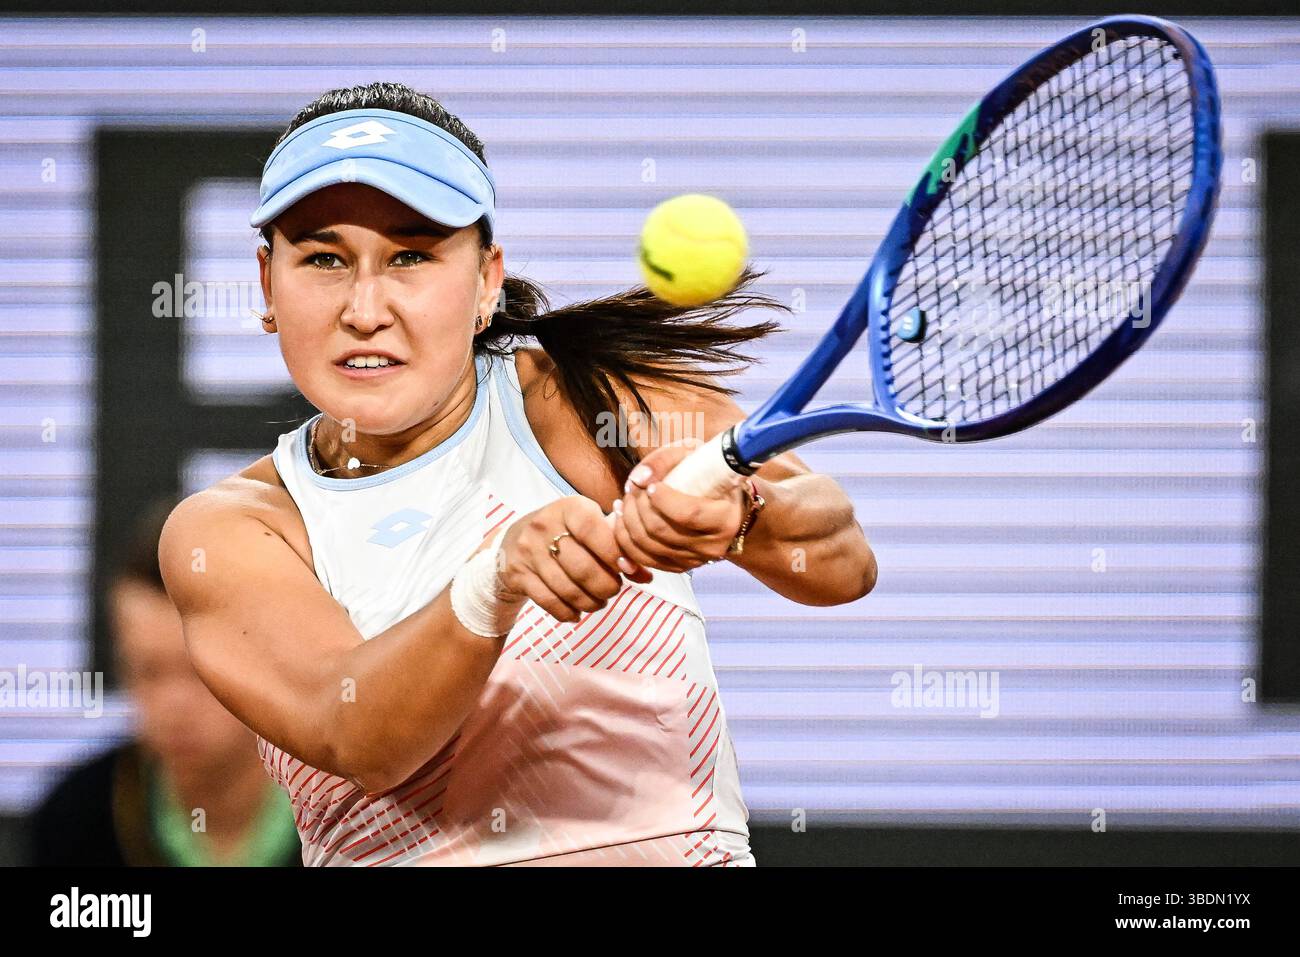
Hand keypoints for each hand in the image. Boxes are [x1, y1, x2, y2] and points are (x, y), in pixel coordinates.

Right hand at [496, 496, 652, 622]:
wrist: (512, 541)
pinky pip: (548, 601)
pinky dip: (568, 612)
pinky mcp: (518, 574)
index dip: (614, 554)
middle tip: (613, 590)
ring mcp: (528, 551)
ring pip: (567, 588)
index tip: (628, 570)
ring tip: (599, 602)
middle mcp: (545, 526)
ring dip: (590, 602)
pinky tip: (577, 612)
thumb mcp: (588, 526)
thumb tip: (646, 575)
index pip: (594, 531)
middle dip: (606, 586)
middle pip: (583, 567)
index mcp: (569, 508)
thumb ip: (618, 545)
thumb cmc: (564, 532)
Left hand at [613, 439, 746, 572]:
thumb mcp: (693, 456)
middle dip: (638, 506)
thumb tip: (638, 478)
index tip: (652, 485)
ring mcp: (693, 561)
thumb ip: (665, 460)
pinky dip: (624, 537)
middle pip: (660, 530)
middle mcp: (711, 547)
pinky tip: (622, 517)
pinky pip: (641, 557)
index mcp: (724, 520)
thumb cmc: (709, 476)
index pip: (688, 514)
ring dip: (627, 519)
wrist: (721, 505)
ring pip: (646, 545)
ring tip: (625, 499)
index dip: (663, 499)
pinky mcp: (676, 567)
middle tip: (633, 487)